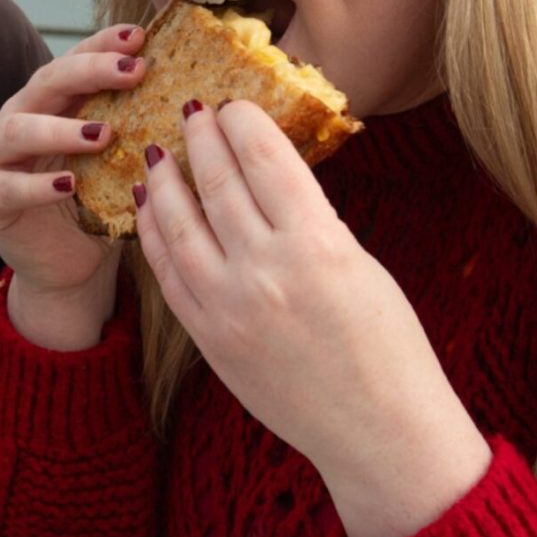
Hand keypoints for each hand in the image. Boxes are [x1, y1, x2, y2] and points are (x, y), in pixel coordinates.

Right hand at [0, 23, 147, 349]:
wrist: (69, 268)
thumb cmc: (100, 207)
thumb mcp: (122, 162)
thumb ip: (141, 129)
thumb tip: (201, 103)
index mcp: (52, 103)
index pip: (74, 60)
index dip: (103, 44)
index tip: (141, 35)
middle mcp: (18, 118)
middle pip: (46, 82)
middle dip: (89, 71)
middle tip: (132, 70)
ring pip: (18, 129)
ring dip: (61, 128)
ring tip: (103, 134)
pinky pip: (8, 186)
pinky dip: (38, 185)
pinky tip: (69, 185)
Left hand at [134, 99, 490, 536]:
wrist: (379, 432)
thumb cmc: (388, 347)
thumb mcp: (362, 267)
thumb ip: (312, 224)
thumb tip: (269, 179)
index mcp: (318, 245)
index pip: (266, 159)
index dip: (243, 123)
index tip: (233, 104)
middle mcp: (266, 271)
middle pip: (218, 183)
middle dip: (201, 139)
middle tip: (191, 111)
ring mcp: (228, 307)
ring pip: (179, 223)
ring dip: (165, 181)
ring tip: (159, 152)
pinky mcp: (207, 338)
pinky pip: (168, 273)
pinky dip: (154, 234)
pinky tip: (149, 207)